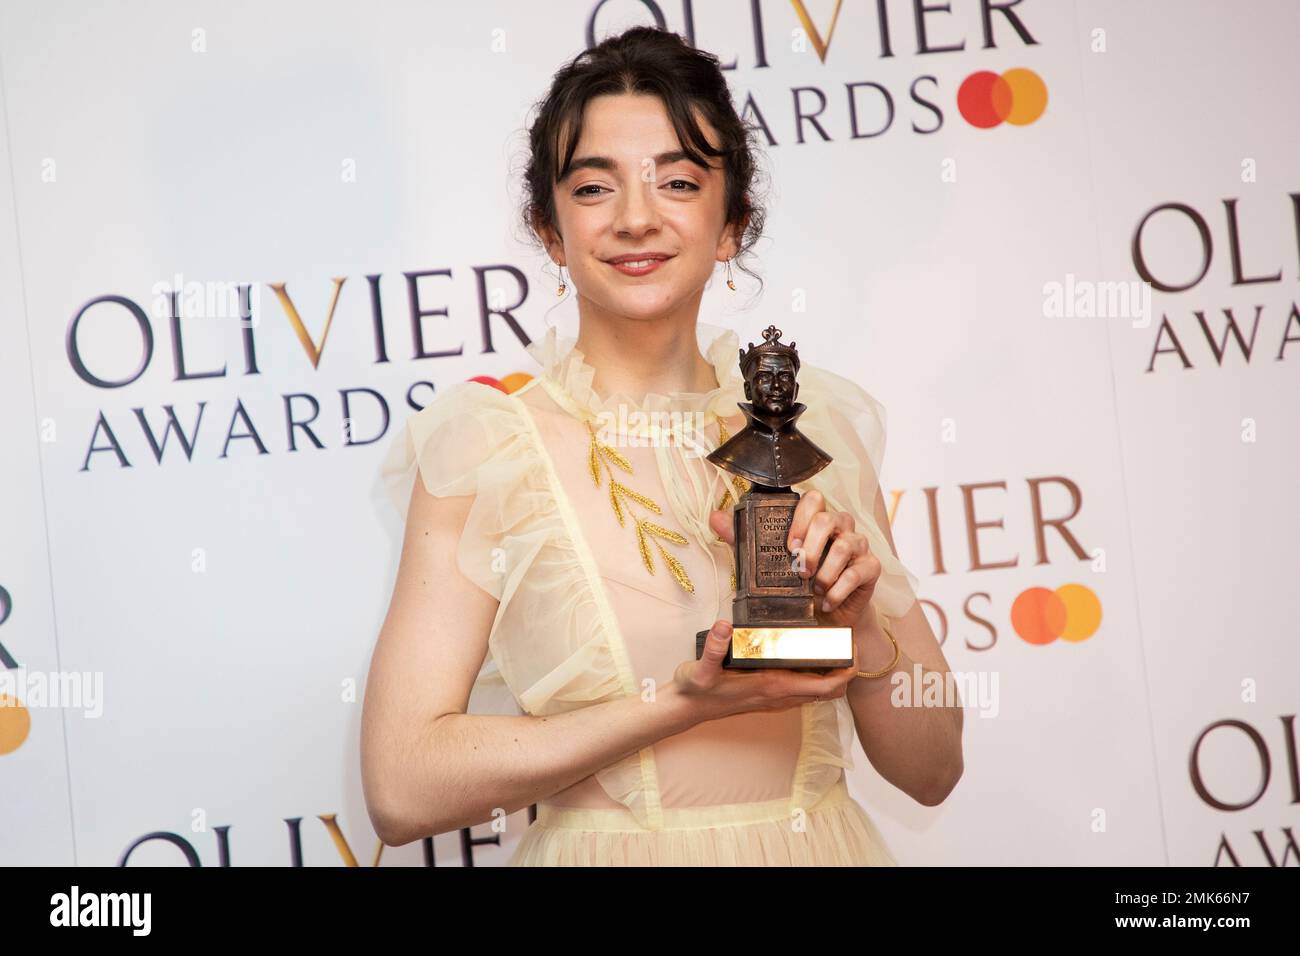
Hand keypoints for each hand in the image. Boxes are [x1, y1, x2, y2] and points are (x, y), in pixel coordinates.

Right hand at [674, 620, 858, 720]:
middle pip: (829, 691)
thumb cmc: (695, 690)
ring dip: (833, 675)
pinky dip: (816, 678)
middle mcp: (780, 696)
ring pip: (818, 693)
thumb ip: (714, 648)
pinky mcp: (769, 697)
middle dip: (847, 671)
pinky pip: (804, 691)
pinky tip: (808, 658)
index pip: (825, 687)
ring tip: (835, 647)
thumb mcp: (701, 668)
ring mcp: (776, 699)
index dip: (847, 671)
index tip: (854, 649)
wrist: (685, 709)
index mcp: (773, 686)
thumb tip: (724, 625)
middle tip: (850, 643)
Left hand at [708, 489, 880, 629]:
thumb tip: (715, 518)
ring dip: (825, 571)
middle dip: (810, 547)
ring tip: (812, 590)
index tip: (788, 544)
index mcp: (816, 520)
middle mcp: (841, 526)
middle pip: (829, 519)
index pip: (813, 499)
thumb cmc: (799, 584)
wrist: (828, 619)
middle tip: (799, 571)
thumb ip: (744, 540)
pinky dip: (838, 590)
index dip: (800, 517)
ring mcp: (859, 545)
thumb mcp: (769, 562)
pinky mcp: (871, 568)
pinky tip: (826, 602)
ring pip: (846, 544)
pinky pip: (858, 572)